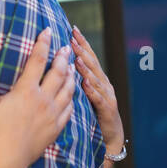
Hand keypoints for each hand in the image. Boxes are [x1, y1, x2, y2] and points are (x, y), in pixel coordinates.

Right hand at [0, 28, 74, 167]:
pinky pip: (70, 109)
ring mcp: (52, 115)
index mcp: (25, 91)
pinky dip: (72, 97)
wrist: (5, 162)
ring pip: (68, 89)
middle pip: (58, 72)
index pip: (37, 60)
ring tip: (72, 67)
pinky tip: (71, 94)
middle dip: (63, 57)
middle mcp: (43, 101)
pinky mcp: (55, 128)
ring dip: (71, 75)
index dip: (43, 43)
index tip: (48, 30)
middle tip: (66, 47)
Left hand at [71, 25, 123, 154]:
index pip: (88, 57)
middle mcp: (103, 84)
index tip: (72, 29)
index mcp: (96, 79)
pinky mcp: (107, 110)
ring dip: (87, 68)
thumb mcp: (82, 95)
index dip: (82, 43)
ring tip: (77, 57)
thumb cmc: (92, 115)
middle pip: (92, 64)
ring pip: (96, 79)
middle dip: (83, 50)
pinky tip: (85, 83)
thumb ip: (73, 81)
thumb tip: (57, 66)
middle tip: (73, 38)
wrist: (109, 138)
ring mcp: (107, 96)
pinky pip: (98, 99)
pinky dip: (92, 90)